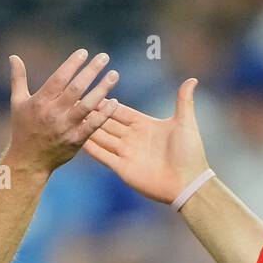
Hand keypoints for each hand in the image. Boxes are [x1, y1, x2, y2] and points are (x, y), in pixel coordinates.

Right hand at [6, 49, 118, 173]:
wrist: (28, 161)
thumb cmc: (23, 128)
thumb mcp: (17, 102)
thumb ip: (18, 78)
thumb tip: (13, 56)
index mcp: (40, 102)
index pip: (59, 79)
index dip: (72, 64)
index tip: (84, 52)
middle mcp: (53, 113)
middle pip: (76, 89)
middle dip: (91, 71)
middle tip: (104, 57)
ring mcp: (66, 127)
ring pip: (87, 105)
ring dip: (102, 89)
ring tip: (114, 75)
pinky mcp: (76, 140)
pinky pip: (93, 125)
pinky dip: (104, 114)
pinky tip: (114, 102)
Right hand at [83, 77, 209, 203]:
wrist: (188, 183)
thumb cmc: (190, 153)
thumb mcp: (186, 123)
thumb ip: (184, 101)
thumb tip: (192, 80)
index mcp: (145, 125)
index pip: (121, 111)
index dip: (107, 103)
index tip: (91, 91)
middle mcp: (132, 138)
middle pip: (108, 123)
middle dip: (92, 113)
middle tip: (73, 102)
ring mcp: (126, 153)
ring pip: (102, 137)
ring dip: (87, 128)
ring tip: (69, 118)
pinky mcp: (122, 168)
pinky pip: (103, 155)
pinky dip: (90, 147)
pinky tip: (77, 138)